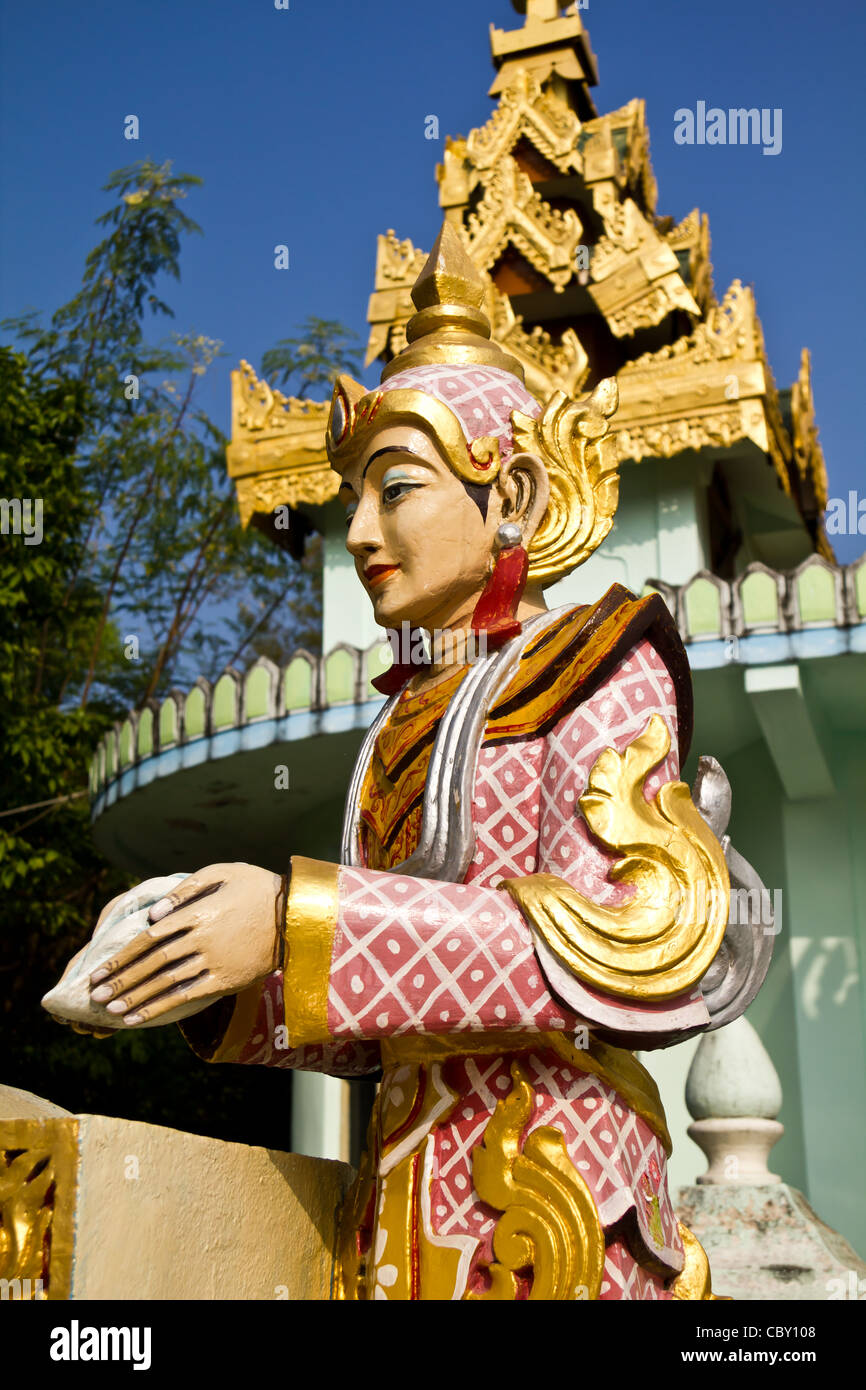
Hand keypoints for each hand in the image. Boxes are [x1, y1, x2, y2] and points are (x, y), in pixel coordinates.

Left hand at [86, 863, 283, 1027]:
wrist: (297, 914)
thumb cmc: (257, 887)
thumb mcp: (223, 872)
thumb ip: (185, 889)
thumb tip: (153, 915)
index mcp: (196, 913)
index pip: (148, 938)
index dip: (121, 957)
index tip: (100, 970)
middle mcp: (200, 939)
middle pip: (151, 963)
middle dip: (120, 981)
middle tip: (94, 995)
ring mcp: (213, 962)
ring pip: (165, 983)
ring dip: (135, 998)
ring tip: (109, 1010)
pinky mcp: (226, 980)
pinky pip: (187, 997)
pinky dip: (160, 1009)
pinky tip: (140, 1018)